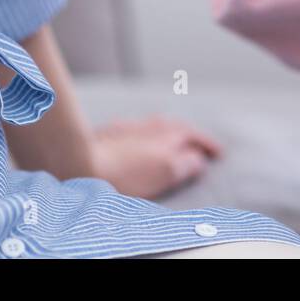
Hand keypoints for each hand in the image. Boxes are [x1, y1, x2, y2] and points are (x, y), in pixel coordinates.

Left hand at [90, 116, 220, 199]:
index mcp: (168, 137)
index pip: (194, 137)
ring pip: (158, 124)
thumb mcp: (164, 173)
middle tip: (200, 146)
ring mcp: (131, 127)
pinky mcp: (111, 131)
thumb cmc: (124, 175)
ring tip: (175, 140)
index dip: (207, 144)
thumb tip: (198, 159)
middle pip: (178, 127)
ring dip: (170, 131)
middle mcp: (152, 127)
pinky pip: (138, 128)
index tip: (217, 153)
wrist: (82, 164)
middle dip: (191, 136)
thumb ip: (185, 164)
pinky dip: (149, 133)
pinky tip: (143, 139)